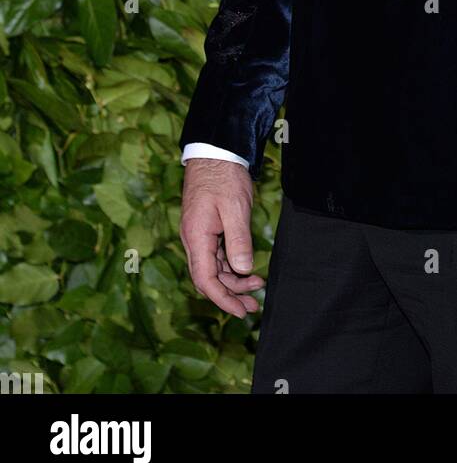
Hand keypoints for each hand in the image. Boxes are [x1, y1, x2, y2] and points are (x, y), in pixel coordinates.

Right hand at [180, 158, 263, 317]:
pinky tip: (245, 269)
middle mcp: (194, 239)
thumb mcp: (235, 207)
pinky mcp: (207, 228)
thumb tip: (242, 269)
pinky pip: (216, 255)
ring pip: (213, 268)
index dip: (223, 299)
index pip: (205, 280)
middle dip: (230, 294)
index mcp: (196, 237)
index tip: (240, 311)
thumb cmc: (223, 176)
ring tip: (256, 287)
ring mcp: (199, 234)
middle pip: (208, 278)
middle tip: (253, 305)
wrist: (214, 151)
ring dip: (232, 281)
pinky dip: (230, 266)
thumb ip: (238, 239)